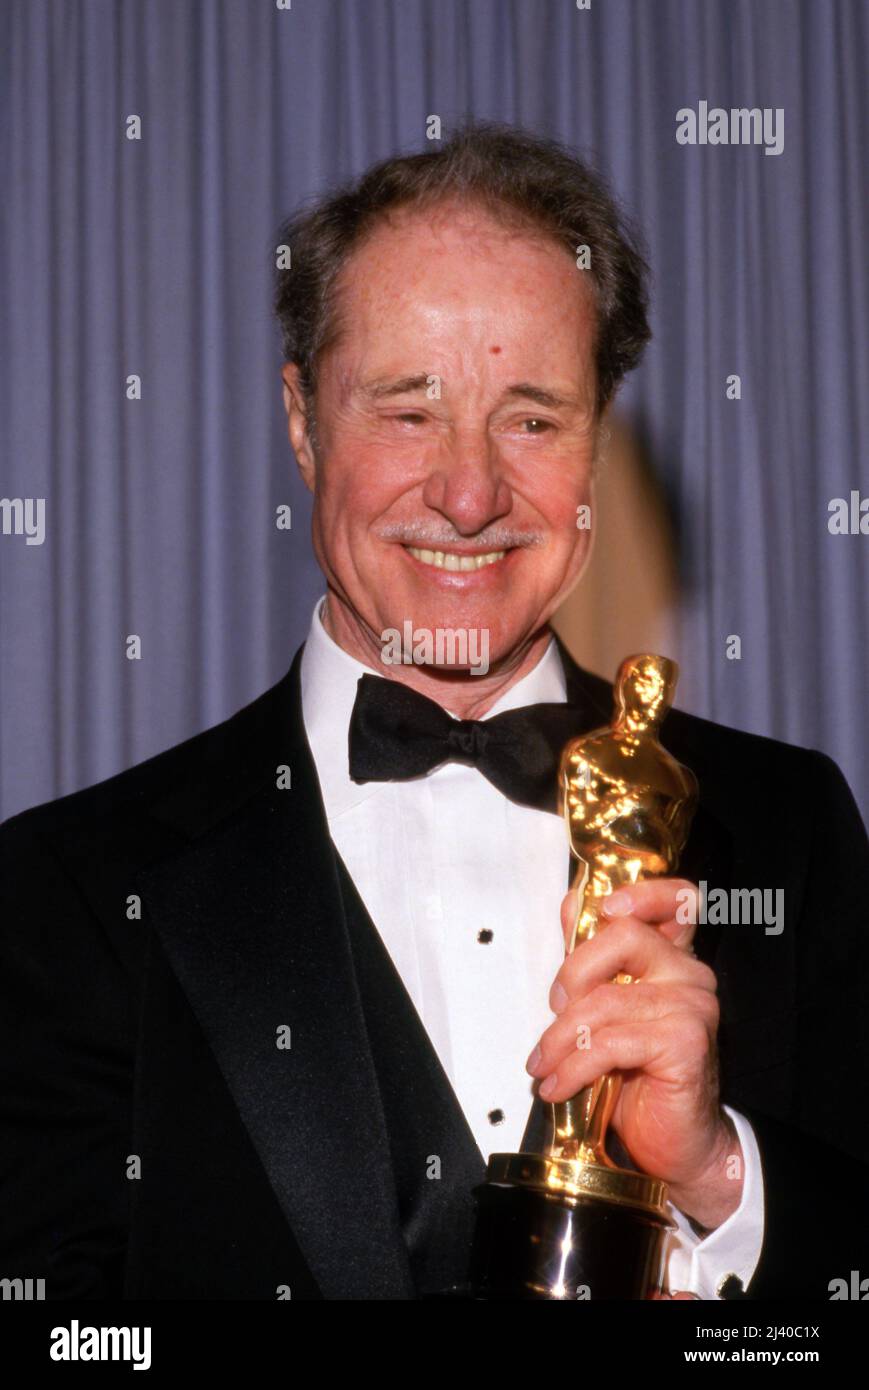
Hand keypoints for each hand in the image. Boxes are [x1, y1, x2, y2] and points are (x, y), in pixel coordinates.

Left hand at [525, 878, 743, 1230]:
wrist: (676, 1145)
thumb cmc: (640, 1079)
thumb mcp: (607, 1014)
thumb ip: (594, 961)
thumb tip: (572, 906)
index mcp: (673, 960)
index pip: (677, 901)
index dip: (643, 892)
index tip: (604, 909)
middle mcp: (690, 976)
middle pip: (625, 937)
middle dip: (572, 973)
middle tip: (553, 1010)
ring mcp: (693, 1007)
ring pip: (606, 1000)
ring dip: (560, 1038)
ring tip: (543, 1066)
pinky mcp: (686, 1043)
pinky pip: (611, 1042)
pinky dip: (574, 1066)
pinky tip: (558, 1085)